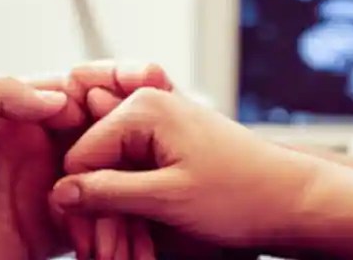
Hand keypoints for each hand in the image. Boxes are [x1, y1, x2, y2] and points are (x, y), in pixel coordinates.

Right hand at [51, 88, 326, 250]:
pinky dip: (134, 216)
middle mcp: (148, 109)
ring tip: (131, 258)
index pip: (80, 157)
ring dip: (118, 225)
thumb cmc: (241, 194)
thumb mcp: (168, 198)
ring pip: (113, 182)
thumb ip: (109, 192)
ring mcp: (159, 128)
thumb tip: (60, 192)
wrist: (291, 199)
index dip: (81, 207)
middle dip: (101, 222)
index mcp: (144, 108)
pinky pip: (134, 182)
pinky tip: (141, 247)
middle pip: (96, 170)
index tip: (93, 247)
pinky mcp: (169, 149)